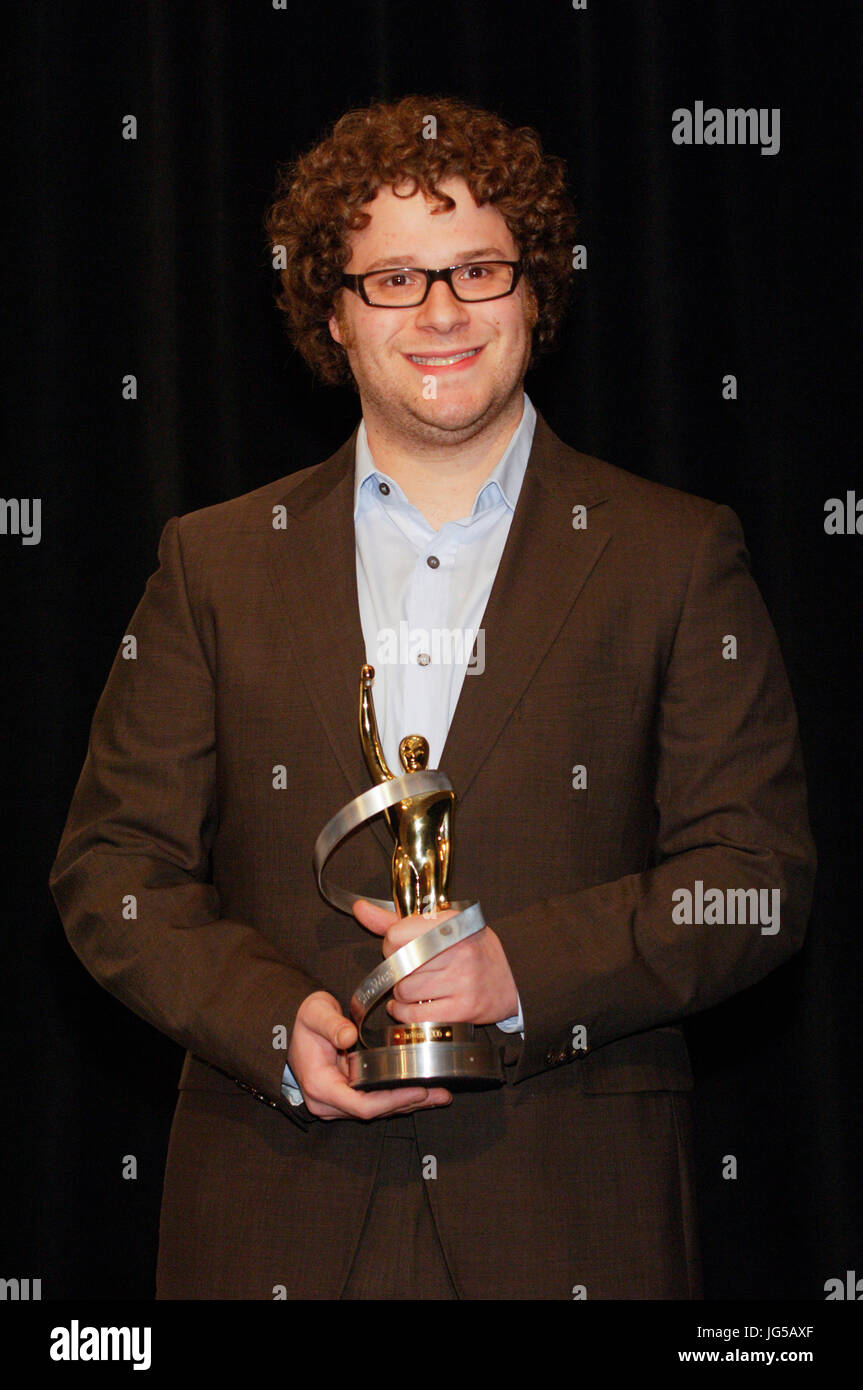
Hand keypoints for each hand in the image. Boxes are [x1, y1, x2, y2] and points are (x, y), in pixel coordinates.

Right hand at [286, 990, 451, 1119]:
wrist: (295, 1027)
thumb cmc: (305, 1020)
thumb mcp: (314, 1014)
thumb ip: (330, 1024)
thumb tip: (348, 1035)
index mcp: (320, 1085)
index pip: (362, 1105)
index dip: (392, 1101)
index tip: (418, 1090)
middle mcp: (328, 1102)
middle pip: (374, 1112)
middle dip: (409, 1103)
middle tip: (440, 1094)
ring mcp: (337, 1103)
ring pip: (378, 1111)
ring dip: (409, 1104)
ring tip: (440, 1095)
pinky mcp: (347, 1097)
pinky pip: (376, 1102)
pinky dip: (399, 1097)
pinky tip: (423, 1092)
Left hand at [352, 900, 518, 1025]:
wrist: (508, 982)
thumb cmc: (468, 951)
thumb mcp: (438, 927)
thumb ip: (394, 921)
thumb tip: (359, 909)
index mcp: (450, 924)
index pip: (395, 935)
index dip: (392, 945)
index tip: (403, 948)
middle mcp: (459, 950)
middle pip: (398, 966)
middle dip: (398, 971)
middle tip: (414, 970)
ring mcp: (462, 981)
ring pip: (404, 991)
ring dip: (403, 994)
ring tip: (419, 988)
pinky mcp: (462, 1009)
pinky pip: (415, 1016)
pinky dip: (407, 1014)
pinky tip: (415, 1006)